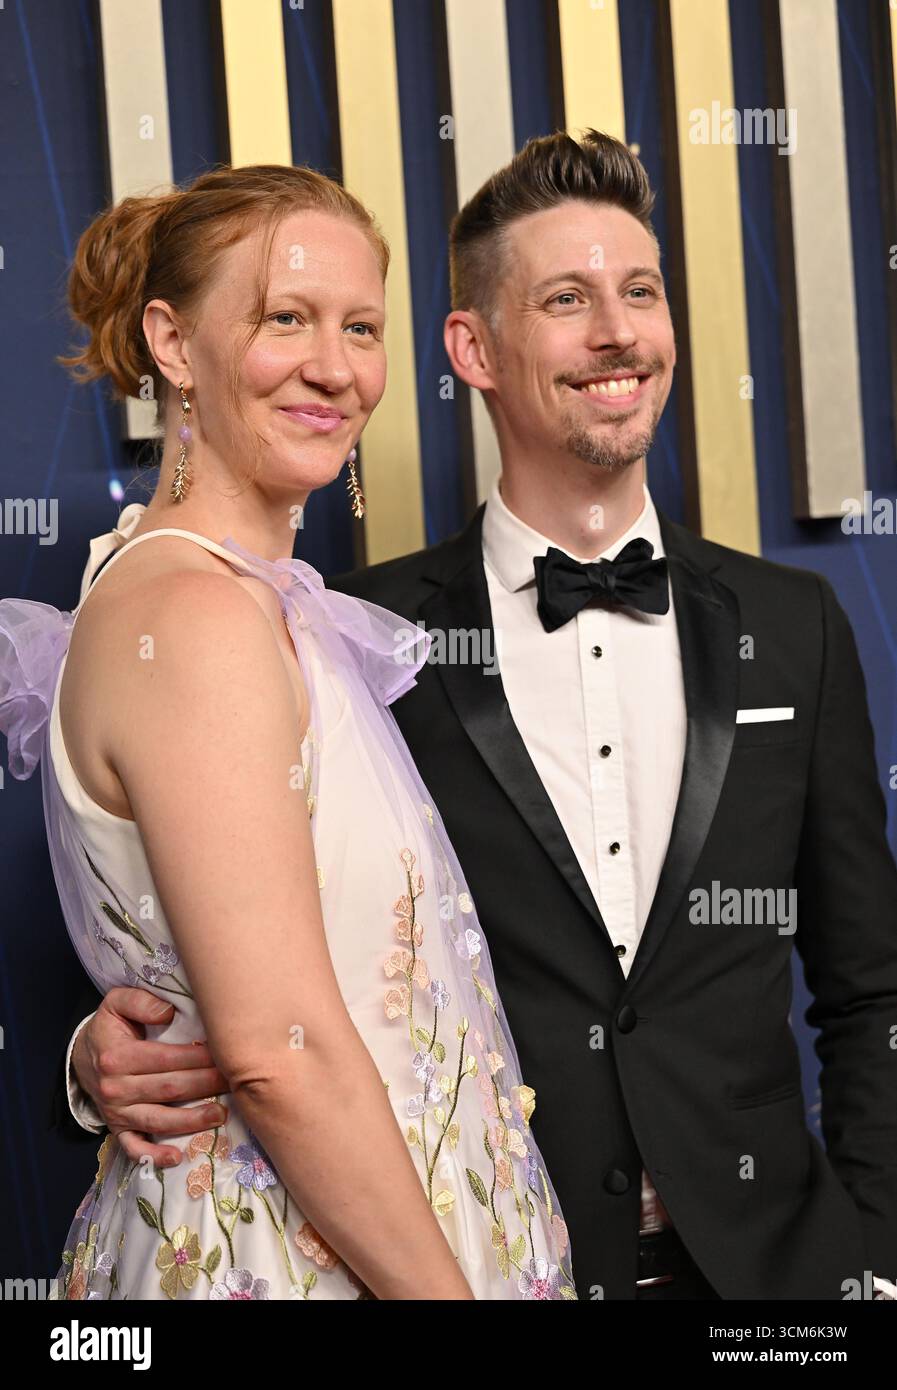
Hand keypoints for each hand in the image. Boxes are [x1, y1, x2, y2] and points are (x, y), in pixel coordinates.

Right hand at [71, 987, 229, 1166]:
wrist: (82, 1056)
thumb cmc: (111, 1028)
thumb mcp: (117, 1003)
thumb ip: (140, 1001)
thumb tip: (167, 1012)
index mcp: (118, 1056)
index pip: (165, 1058)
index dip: (197, 1057)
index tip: (223, 1053)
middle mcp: (115, 1087)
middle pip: (168, 1088)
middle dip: (205, 1084)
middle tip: (234, 1080)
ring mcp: (116, 1112)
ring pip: (158, 1119)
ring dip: (191, 1120)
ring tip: (221, 1115)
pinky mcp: (118, 1129)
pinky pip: (134, 1148)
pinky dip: (154, 1155)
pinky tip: (176, 1158)